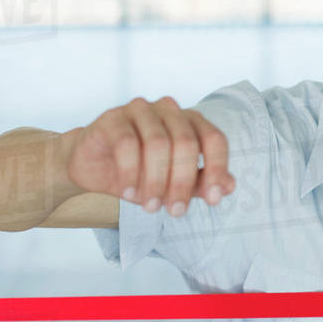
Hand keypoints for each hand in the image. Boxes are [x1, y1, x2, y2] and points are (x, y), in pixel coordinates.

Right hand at [65, 96, 235, 215]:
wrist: (93, 167)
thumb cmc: (138, 172)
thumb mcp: (173, 183)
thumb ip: (201, 182)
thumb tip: (229, 186)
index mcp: (189, 121)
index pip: (214, 138)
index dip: (218, 168)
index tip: (213, 200)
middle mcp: (168, 109)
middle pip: (186, 142)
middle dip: (183, 182)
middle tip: (176, 211)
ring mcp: (140, 110)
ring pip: (157, 143)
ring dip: (156, 181)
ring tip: (151, 207)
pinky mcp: (113, 118)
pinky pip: (127, 144)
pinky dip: (131, 173)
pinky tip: (129, 194)